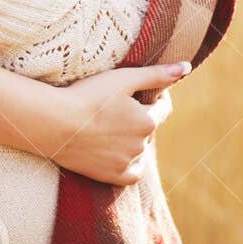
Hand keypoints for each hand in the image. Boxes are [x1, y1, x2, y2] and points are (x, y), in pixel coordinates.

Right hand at [45, 61, 191, 186]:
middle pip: (148, 129)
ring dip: (131, 139)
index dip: (154, 98)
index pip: (162, 109)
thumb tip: (187, 67)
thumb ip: (157, 74)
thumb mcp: (124, 78)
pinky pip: (131, 173)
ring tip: (109, 126)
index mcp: (147, 121)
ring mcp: (126, 162)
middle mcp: (141, 144)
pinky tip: (116, 152)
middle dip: (139, 119)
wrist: (55, 124)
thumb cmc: (88, 96)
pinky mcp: (111, 176)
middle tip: (116, 108)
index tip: (140, 93)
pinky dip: (128, 163)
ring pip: (138, 149)